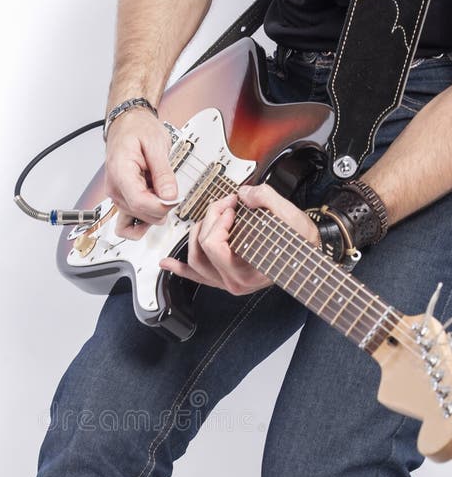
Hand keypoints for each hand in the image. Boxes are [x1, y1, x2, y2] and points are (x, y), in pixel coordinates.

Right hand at [104, 109, 176, 239]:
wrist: (128, 124)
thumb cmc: (138, 129)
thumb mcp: (156, 144)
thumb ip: (163, 173)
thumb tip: (169, 197)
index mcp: (120, 172)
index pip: (139, 203)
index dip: (161, 205)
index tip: (174, 197)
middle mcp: (115, 189)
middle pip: (141, 214)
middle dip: (161, 207)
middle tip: (170, 188)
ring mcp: (118, 196)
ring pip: (139, 219)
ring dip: (155, 209)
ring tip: (159, 188)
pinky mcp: (123, 199)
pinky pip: (133, 220)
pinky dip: (147, 216)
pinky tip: (155, 204)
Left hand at [159, 183, 320, 294]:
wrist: (309, 256)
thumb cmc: (301, 242)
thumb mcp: (289, 217)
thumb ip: (266, 199)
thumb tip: (244, 194)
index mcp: (247, 271)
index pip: (214, 246)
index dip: (219, 220)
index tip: (233, 208)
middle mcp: (234, 282)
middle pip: (200, 249)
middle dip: (209, 220)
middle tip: (225, 206)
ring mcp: (228, 282)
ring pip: (194, 261)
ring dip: (195, 235)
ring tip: (207, 219)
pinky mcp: (225, 278)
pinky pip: (198, 276)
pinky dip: (180, 269)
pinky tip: (167, 263)